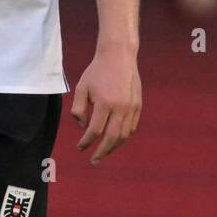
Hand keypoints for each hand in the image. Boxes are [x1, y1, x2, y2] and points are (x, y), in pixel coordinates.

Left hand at [70, 46, 140, 164]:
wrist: (118, 56)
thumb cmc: (96, 71)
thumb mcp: (81, 88)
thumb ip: (78, 110)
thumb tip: (84, 128)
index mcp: (104, 103)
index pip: (94, 130)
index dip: (86, 142)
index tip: (80, 147)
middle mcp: (120, 107)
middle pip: (111, 138)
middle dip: (101, 152)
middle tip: (93, 161)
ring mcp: (131, 107)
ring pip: (124, 135)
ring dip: (113, 147)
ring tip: (103, 153)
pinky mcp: (138, 105)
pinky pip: (131, 127)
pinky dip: (123, 137)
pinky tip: (115, 141)